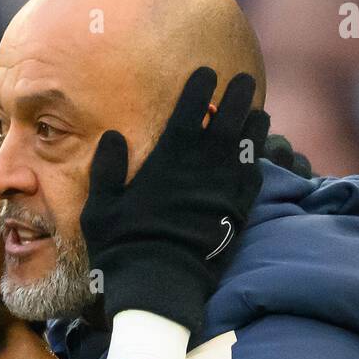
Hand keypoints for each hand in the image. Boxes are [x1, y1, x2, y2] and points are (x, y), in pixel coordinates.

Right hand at [81, 66, 268, 331]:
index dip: (200, 88)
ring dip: (253, 125)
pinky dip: (256, 161)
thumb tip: (113, 136)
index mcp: (168, 160)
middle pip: (227, 121)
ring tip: (257, 111)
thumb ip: (107, 169)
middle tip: (245, 80)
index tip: (207, 72)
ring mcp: (222, 190)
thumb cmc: (123, 247)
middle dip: (237, 97)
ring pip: (245, 147)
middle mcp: (201, 168)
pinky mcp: (235, 214)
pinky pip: (251, 179)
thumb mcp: (101, 207)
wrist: (160, 286)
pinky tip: (257, 153)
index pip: (190, 111)